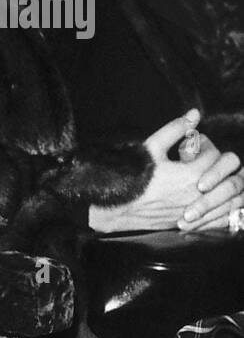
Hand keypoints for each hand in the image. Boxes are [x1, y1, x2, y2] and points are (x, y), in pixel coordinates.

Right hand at [89, 110, 243, 232]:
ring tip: (200, 177)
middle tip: (196, 159)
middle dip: (213, 163)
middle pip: (223, 173)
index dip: (203, 144)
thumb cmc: (131, 179)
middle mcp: (198, 195)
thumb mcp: (151, 148)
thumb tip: (194, 114)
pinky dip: (217, 206)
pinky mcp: (189, 223)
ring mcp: (195, 212)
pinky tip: (203, 197)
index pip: (215, 155)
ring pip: (224, 196)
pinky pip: (218, 217)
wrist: (114, 210)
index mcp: (192, 175)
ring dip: (217, 184)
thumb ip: (175, 129)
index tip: (190, 143)